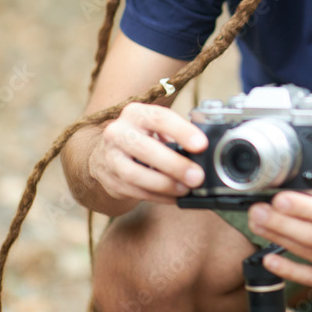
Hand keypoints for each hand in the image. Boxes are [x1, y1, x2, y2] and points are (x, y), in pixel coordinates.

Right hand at [89, 102, 208, 204]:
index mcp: (135, 113)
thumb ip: (177, 135)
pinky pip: (134, 191)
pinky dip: (157, 196)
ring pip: (135, 174)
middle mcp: (118, 132)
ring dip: (164, 184)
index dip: (182, 131)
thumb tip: (204, 152)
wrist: (107, 153)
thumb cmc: (142, 137)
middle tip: (197, 176)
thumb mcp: (156, 127)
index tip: (201, 145)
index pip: (159, 118)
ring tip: (185, 189)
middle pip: (146, 148)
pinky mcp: (109, 180)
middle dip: (175, 164)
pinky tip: (173, 197)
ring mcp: (110, 157)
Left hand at [247, 192, 311, 301]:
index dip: (304, 207)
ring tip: (258, 223)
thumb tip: (307, 202)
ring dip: (279, 238)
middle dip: (282, 222)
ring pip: (309, 252)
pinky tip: (270, 258)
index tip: (281, 198)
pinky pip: (311, 277)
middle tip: (258, 210)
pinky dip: (289, 269)